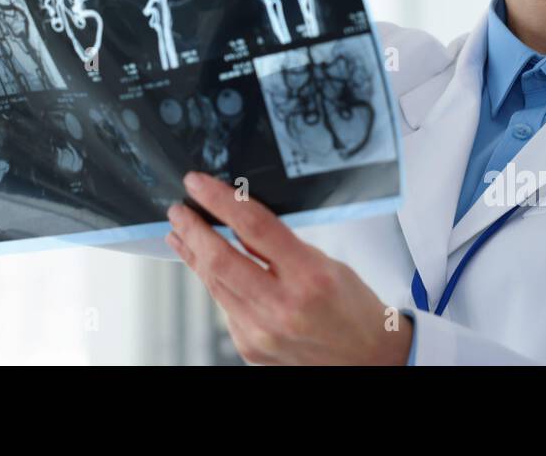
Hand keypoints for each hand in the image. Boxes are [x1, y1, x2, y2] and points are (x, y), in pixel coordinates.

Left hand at [166, 172, 412, 364]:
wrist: (367, 361)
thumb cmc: (353, 311)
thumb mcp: (326, 263)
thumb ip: (282, 245)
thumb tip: (239, 221)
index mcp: (308, 278)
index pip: (253, 226)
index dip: (219, 200)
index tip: (198, 183)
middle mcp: (281, 308)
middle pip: (219, 259)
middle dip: (192, 228)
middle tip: (178, 209)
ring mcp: (261, 332)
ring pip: (213, 283)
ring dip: (192, 254)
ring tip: (180, 233)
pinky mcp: (249, 347)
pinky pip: (223, 306)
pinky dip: (212, 282)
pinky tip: (206, 268)